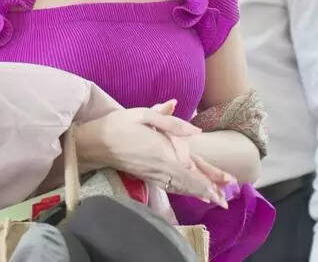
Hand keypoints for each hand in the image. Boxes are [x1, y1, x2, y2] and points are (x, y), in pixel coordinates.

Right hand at [76, 100, 228, 205]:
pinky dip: (182, 190)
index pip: (189, 173)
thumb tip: (196, 130)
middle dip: (206, 192)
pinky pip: (168, 186)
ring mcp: (152, 174)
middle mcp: (159, 167)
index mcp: (162, 152)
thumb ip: (171, 121)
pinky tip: (187, 191)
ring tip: (212, 198)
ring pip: (178, 187)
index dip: (206, 182)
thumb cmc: (118, 124)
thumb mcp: (144, 114)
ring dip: (196, 193)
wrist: (94, 142)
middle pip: (187, 183)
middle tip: (223, 201)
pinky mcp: (145, 176)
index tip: (221, 190)